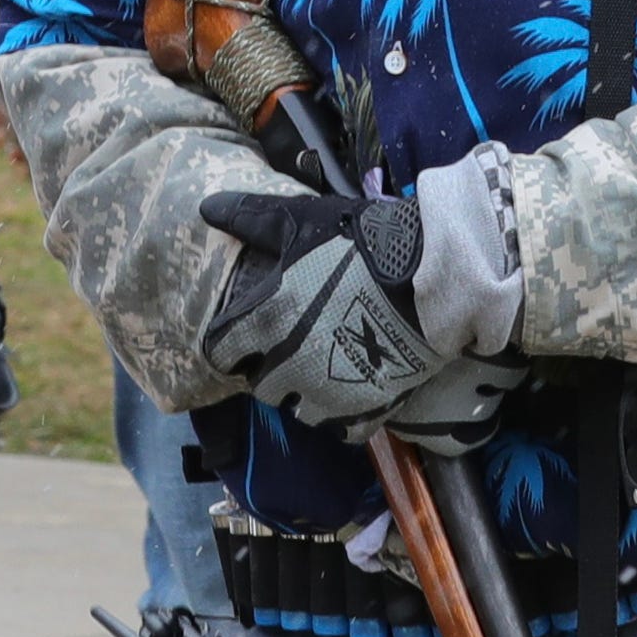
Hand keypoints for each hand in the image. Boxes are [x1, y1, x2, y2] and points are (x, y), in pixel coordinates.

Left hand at [198, 188, 515, 432]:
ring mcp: (330, 392)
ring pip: (299, 412)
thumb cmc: (358, 246)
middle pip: (260, 386)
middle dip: (267, 371)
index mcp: (266, 322)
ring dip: (303, 396)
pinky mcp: (368, 408)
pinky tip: (352, 390)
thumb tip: (206, 207)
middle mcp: (289, 365)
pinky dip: (344, 416)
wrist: (430, 278)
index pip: (222, 352)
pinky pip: (343, 429)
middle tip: (284, 353)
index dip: (228, 345)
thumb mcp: (299, 221)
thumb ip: (249, 218)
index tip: (240, 339)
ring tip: (320, 373)